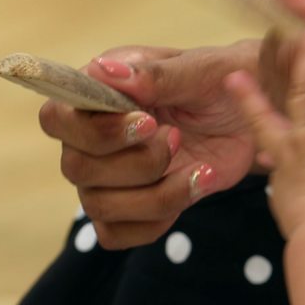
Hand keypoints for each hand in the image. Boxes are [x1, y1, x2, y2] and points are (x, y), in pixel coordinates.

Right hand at [38, 41, 260, 248]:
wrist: (249, 117)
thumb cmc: (218, 82)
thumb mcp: (198, 70)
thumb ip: (153, 74)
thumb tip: (102, 70)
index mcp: (96, 92)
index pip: (55, 118)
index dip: (94, 130)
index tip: (148, 121)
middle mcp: (91, 137)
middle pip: (75, 168)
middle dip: (136, 162)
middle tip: (176, 137)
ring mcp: (106, 178)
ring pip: (99, 206)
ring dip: (156, 194)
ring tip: (199, 168)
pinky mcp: (128, 210)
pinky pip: (116, 234)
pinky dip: (157, 220)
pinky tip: (192, 189)